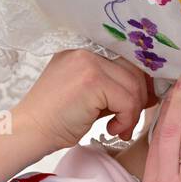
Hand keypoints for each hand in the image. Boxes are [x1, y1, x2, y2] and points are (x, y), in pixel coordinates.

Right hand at [12, 50, 156, 152]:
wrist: (30, 131)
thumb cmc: (57, 119)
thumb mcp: (89, 96)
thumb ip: (113, 87)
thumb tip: (150, 92)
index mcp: (85, 50)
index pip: (126, 58)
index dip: (140, 80)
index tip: (143, 102)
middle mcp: (87, 50)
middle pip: (134, 70)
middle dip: (140, 99)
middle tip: (130, 121)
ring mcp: (89, 62)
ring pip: (134, 86)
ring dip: (133, 113)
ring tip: (119, 128)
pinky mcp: (92, 79)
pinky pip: (127, 100)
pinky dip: (126, 119)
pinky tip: (112, 129)